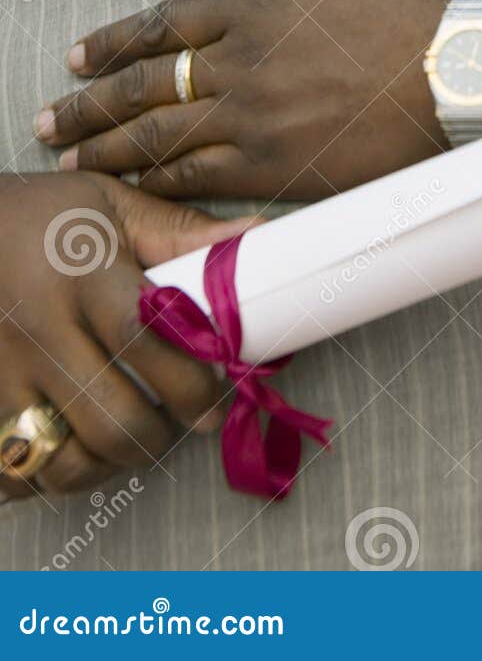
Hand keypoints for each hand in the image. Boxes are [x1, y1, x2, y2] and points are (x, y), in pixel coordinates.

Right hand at [0, 171, 255, 501]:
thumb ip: (179, 231)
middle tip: (179, 425)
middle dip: (159, 436)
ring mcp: (1, 372)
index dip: (188, 381)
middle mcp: (39, 330)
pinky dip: (46, 478)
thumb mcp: (109, 205)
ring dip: (107, 465)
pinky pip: (12, 473)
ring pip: (62, 459)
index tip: (216, 399)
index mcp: (82, 276)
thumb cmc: (40, 216)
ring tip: (129, 439)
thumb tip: (256, 235)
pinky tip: (70, 449)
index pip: (143, 340)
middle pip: (111, 417)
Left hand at [37, 0, 481, 203]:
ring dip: (109, 149)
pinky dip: (162, 185)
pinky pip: (203, 181)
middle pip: (143, 87)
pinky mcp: (282, 170)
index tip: (79, 57)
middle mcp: (243, 66)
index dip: (113, 42)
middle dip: (88, 105)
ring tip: (72, 159)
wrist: (465, 67)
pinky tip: (136, 191)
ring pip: (161, 138)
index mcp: (255, 8)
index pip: (161, 26)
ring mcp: (257, 122)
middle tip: (48, 118)